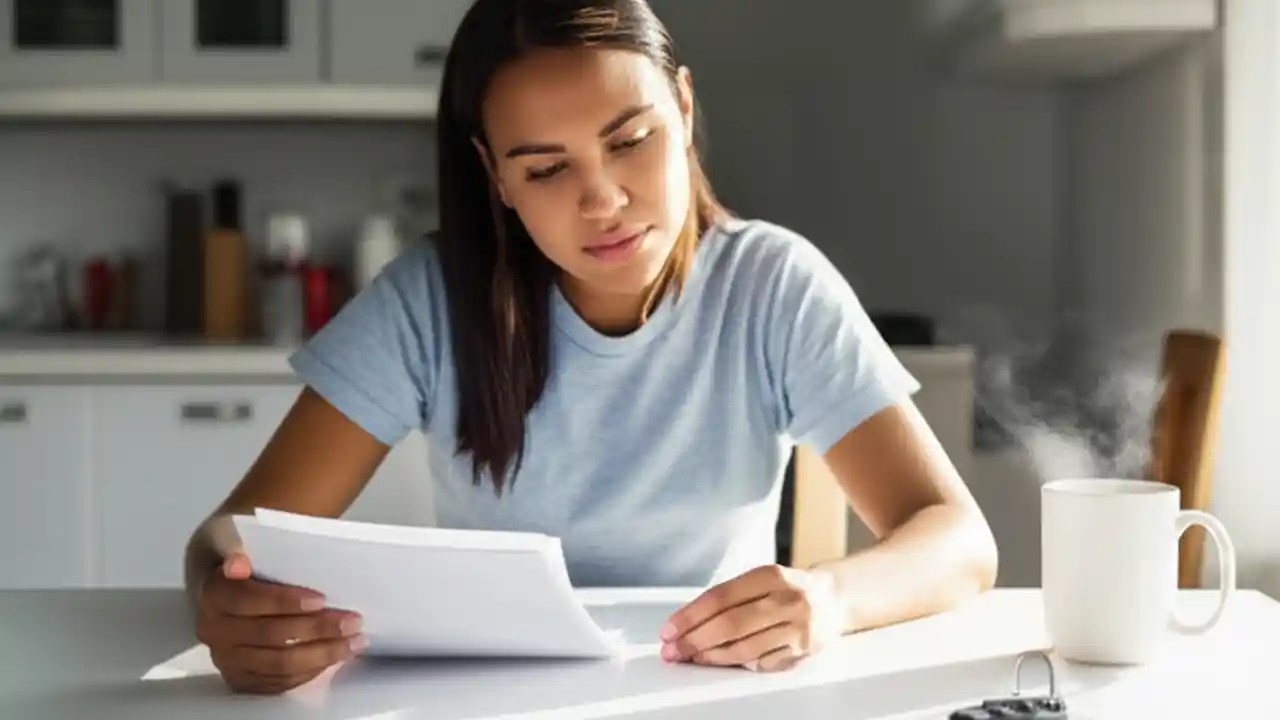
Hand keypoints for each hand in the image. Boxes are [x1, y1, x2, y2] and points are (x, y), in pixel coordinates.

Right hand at [195, 552, 366, 693]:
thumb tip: (238, 562)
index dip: (285, 601)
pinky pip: (280, 682)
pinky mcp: (242, 679)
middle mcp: (214, 630)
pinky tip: (336, 657)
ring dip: (322, 653)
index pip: (248, 600)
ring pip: (278, 663)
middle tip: (353, 621)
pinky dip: (311, 671)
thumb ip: (249, 549)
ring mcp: (227, 660)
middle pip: (269, 635)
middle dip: (316, 629)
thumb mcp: (250, 549)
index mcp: (214, 594)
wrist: (228, 598)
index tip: (321, 600)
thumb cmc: (252, 569)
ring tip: (355, 641)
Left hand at [659, 565, 844, 671]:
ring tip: (691, 657)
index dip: (690, 616)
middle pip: (730, 625)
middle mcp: (788, 600)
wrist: (835, 599)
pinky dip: (739, 664)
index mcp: (772, 575)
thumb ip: (729, 598)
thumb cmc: (787, 589)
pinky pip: (762, 663)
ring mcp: (798, 628)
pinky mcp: (803, 651)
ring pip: (744, 648)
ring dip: (711, 656)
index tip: (668, 630)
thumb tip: (685, 624)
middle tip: (672, 650)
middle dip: (695, 640)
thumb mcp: (762, 580)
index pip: (721, 597)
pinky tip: (723, 660)